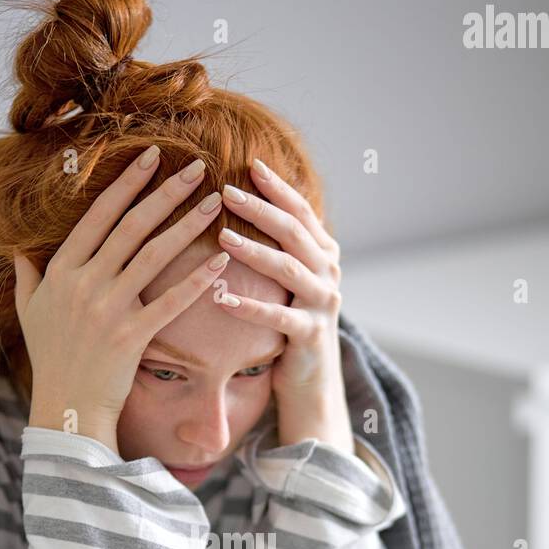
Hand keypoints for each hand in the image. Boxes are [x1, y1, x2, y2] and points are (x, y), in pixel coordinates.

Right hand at [13, 150, 229, 450]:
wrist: (65, 408)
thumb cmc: (50, 360)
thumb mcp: (28, 314)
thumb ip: (27, 278)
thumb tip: (19, 252)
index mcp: (61, 271)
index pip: (98, 215)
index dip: (127, 183)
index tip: (151, 157)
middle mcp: (84, 284)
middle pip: (132, 226)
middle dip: (166, 191)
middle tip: (196, 167)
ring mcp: (108, 309)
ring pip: (154, 255)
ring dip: (187, 224)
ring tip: (214, 202)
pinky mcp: (131, 336)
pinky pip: (170, 302)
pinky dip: (197, 281)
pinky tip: (221, 261)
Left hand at [217, 160, 352, 454]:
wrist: (312, 384)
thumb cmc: (288, 326)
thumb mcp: (287, 281)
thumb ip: (278, 246)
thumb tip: (240, 201)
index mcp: (322, 254)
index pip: (299, 211)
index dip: (276, 186)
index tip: (248, 164)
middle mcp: (328, 273)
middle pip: (294, 232)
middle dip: (259, 209)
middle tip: (224, 191)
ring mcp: (323, 304)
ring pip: (289, 268)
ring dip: (254, 251)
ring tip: (222, 238)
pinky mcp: (311, 336)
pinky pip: (279, 317)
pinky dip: (249, 306)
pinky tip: (221, 298)